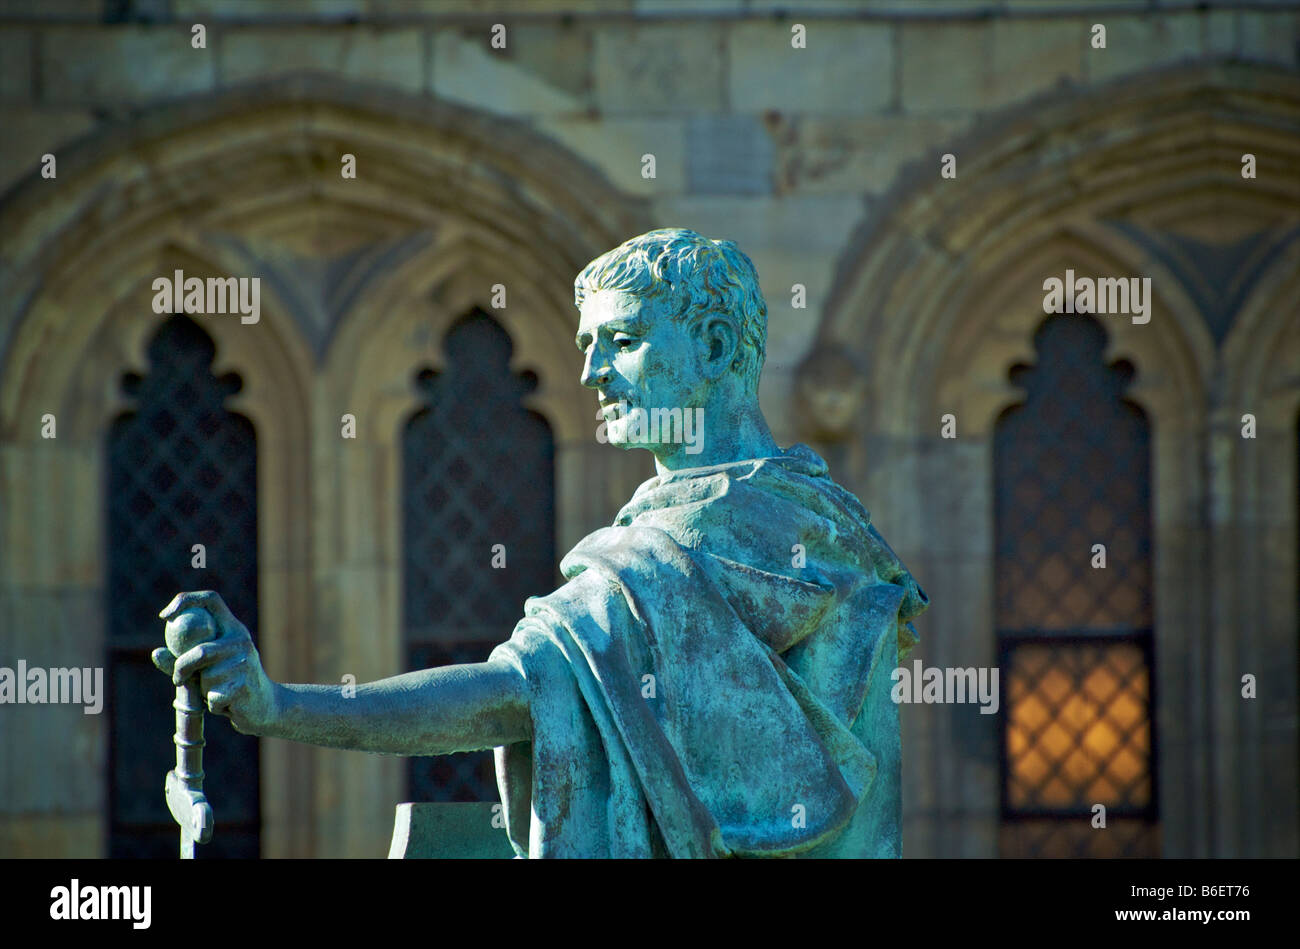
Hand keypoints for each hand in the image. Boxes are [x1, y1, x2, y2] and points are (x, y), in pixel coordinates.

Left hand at [154, 591, 278, 735]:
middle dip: (182, 667)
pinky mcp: (245, 686)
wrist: (266, 706)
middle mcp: (241, 642)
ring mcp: (246, 663)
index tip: (165, 616)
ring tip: (219, 693)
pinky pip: (214, 697)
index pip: (211, 601)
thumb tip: (156, 653)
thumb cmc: (230, 684)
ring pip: (207, 678)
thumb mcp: (206, 669)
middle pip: (201, 651)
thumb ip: (183, 661)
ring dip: (204, 691)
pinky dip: (213, 705)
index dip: (186, 601)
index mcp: (233, 630)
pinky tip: (228, 705)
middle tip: (177, 679)